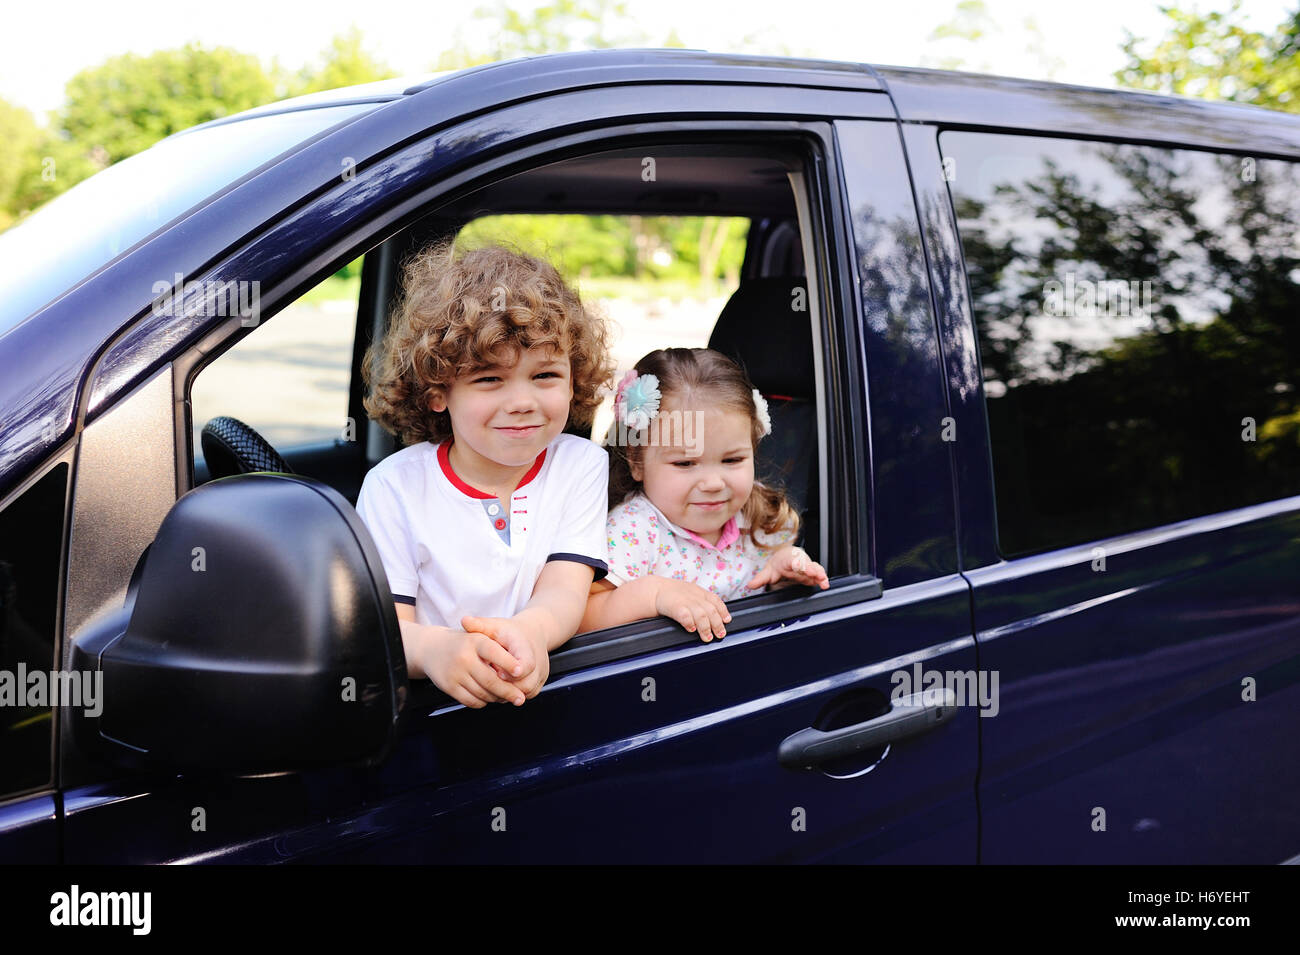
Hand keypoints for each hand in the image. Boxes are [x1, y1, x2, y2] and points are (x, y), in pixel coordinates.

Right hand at [411, 623, 526, 708]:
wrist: (432, 648)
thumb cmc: (465, 643)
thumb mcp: (480, 636)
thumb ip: (499, 650)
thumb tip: (520, 671)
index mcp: (475, 640)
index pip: (494, 653)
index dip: (509, 663)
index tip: (520, 672)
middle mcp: (464, 657)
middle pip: (490, 680)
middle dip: (508, 692)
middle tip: (520, 699)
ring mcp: (455, 673)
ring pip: (482, 693)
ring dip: (496, 698)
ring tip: (506, 698)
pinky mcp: (448, 686)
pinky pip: (471, 700)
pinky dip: (482, 702)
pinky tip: (488, 698)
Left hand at [462, 615, 550, 699]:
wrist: (530, 634)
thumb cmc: (509, 632)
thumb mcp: (495, 625)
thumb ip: (480, 625)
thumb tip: (464, 621)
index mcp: (527, 648)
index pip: (526, 665)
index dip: (510, 671)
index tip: (496, 671)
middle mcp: (538, 662)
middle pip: (526, 684)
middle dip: (506, 686)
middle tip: (489, 682)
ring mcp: (540, 675)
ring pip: (526, 692)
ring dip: (508, 693)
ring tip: (492, 686)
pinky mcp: (538, 684)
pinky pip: (527, 695)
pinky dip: (513, 695)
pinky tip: (499, 690)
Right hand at [652, 577, 731, 641]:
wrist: (654, 590)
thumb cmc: (673, 594)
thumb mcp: (691, 593)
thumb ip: (702, 602)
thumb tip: (715, 618)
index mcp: (700, 593)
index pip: (716, 601)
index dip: (723, 611)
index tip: (727, 620)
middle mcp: (695, 597)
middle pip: (711, 610)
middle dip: (717, 624)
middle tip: (720, 634)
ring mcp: (685, 602)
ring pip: (701, 615)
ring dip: (706, 628)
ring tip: (707, 637)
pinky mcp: (675, 607)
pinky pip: (685, 616)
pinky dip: (690, 623)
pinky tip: (691, 629)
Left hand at [746, 545, 829, 592]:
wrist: (787, 557)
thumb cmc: (780, 563)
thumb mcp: (769, 570)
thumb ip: (761, 578)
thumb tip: (751, 585)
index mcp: (789, 559)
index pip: (793, 561)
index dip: (796, 563)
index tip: (798, 566)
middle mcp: (800, 561)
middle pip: (807, 564)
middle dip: (811, 569)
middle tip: (815, 574)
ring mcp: (807, 567)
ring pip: (815, 569)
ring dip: (820, 574)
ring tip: (824, 582)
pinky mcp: (812, 574)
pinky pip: (819, 575)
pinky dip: (823, 579)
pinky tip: (825, 585)